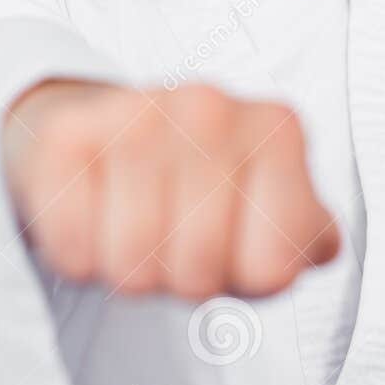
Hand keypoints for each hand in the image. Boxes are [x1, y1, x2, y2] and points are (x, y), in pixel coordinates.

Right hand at [2, 80, 339, 298]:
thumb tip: (319, 246)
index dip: (245, 278)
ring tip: (132, 227)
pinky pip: (73, 245)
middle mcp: (210, 106)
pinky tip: (90, 215)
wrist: (103, 127)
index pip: (273, 269)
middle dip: (182, 277)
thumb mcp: (268, 208)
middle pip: (199, 269)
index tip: (232, 243)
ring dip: (127, 268)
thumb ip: (305, 234)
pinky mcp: (66, 134)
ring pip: (134, 261)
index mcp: (276, 128)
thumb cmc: (196, 182)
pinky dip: (77, 254)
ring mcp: (135, 112)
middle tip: (172, 240)